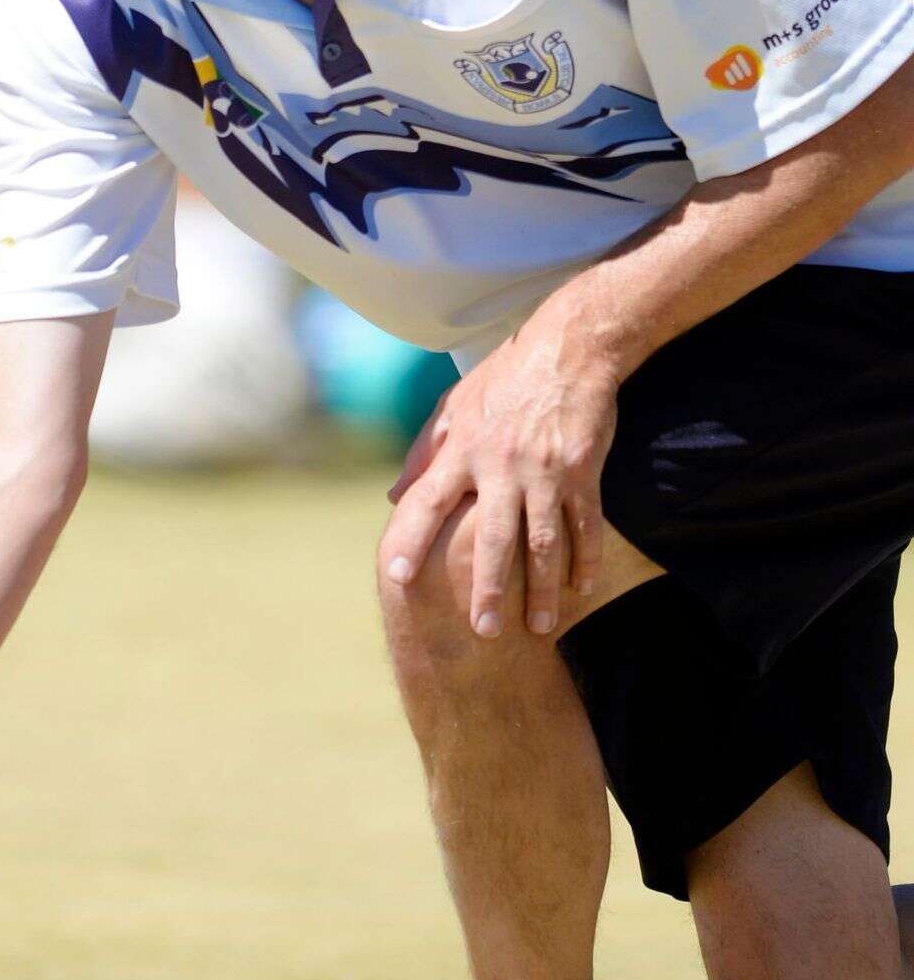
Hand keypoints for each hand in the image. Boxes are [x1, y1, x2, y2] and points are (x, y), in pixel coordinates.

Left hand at [379, 327, 617, 637]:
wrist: (568, 348)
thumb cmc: (504, 379)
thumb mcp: (453, 406)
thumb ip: (423, 453)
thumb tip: (393, 498)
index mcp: (462, 449)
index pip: (427, 501)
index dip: (411, 539)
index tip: (397, 577)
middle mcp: (500, 464)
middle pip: (492, 537)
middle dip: (488, 587)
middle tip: (484, 631)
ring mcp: (544, 470)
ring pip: (543, 541)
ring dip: (541, 589)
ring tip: (538, 628)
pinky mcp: (583, 470)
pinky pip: (585, 524)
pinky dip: (585, 560)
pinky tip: (581, 590)